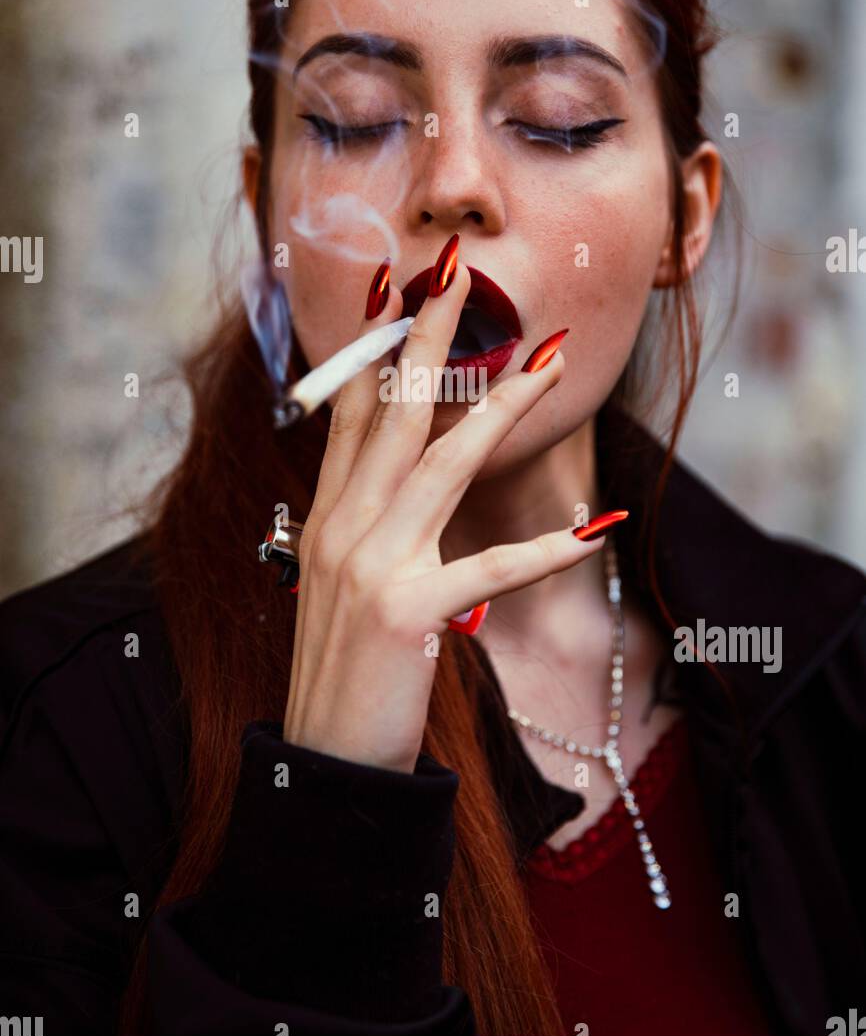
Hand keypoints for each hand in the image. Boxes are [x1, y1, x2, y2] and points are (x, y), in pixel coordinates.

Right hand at [282, 241, 607, 772]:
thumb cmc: (341, 670)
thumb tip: (388, 482)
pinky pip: (489, 568)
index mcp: (326, 515)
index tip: (396, 289)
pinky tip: (595, 526)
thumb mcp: (340, 583)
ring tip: (548, 360)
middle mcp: (341, 526)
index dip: (374, 347)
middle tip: (461, 275)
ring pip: (444, 465)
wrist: (322, 760)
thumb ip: (361, 525)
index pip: (349, 412)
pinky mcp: (409, 614)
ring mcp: (372, 565)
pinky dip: (544, 548)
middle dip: (430, 338)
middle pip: (392, 413)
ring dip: (501, 406)